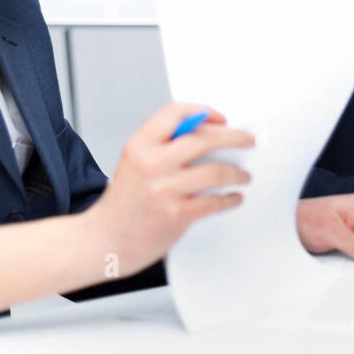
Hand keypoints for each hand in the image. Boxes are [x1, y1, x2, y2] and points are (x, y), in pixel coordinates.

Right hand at [83, 101, 254, 276]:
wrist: (103, 241)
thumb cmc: (123, 204)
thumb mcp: (134, 162)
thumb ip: (163, 146)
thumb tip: (208, 136)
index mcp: (139, 145)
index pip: (176, 112)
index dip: (204, 112)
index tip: (221, 119)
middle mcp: (151, 163)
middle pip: (205, 138)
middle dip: (235, 137)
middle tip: (249, 140)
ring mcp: (164, 190)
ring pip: (215, 171)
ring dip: (237, 172)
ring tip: (244, 175)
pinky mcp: (175, 215)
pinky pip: (214, 201)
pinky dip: (230, 199)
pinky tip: (234, 198)